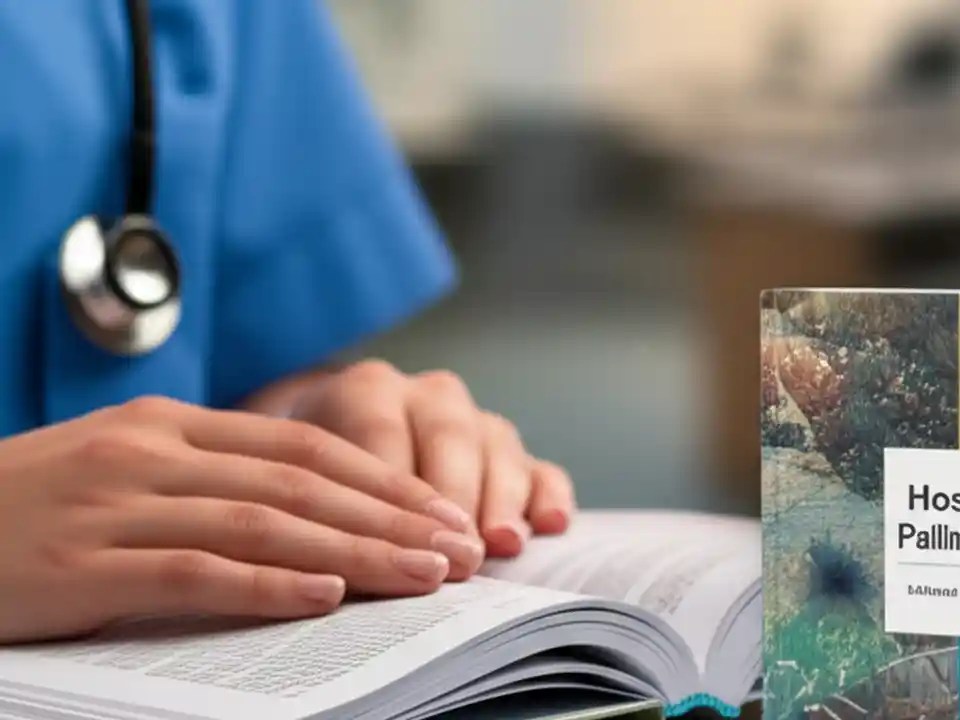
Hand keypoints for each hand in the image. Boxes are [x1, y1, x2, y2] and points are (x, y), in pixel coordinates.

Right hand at [0, 396, 483, 644]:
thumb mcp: (122, 470)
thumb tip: (311, 514)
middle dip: (391, 518)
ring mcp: (116, 507)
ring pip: (263, 525)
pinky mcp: (84, 565)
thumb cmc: (27, 509)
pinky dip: (266, 586)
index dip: (383, 479)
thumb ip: (208, 480)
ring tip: (423, 576)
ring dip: (354, 552)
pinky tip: (325, 598)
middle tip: (460, 551)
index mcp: (170, 426)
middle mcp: (152, 454)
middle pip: (301, 484)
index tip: (444, 512)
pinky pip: (194, 574)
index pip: (304, 446)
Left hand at [283, 361, 575, 557]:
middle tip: (456, 551)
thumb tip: (332, 563)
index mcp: (367, 389)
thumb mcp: (298, 482)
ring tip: (502, 544)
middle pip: (448, 435)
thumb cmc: (310, 485)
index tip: (398, 540)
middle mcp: (427, 395)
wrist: (335, 461)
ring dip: (503, 498)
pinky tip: (551, 526)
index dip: (392, 487)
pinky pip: (541, 469)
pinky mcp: (511, 458)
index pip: (381, 430)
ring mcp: (475, 422)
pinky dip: (549, 496)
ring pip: (498, 447)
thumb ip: (312, 506)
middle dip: (455, 495)